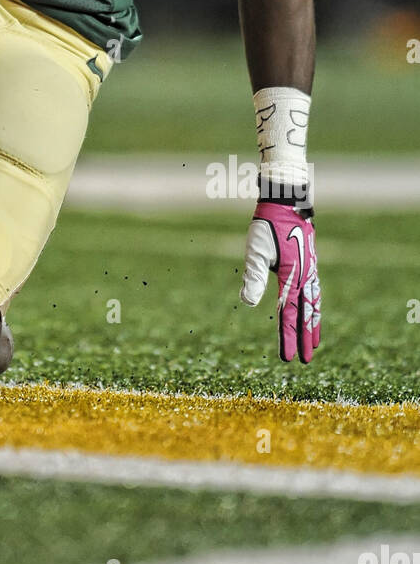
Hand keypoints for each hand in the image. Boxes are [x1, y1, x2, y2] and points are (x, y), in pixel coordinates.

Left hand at [240, 201, 320, 362]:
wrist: (286, 202)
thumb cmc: (267, 225)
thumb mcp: (255, 250)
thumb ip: (253, 276)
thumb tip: (248, 302)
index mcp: (291, 276)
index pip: (288, 313)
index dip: (287, 337)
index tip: (288, 358)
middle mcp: (305, 276)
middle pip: (305, 314)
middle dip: (304, 337)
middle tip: (305, 360)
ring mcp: (310, 270)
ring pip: (313, 303)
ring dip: (313, 324)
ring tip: (314, 342)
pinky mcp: (309, 263)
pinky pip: (314, 291)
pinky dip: (315, 306)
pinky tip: (311, 310)